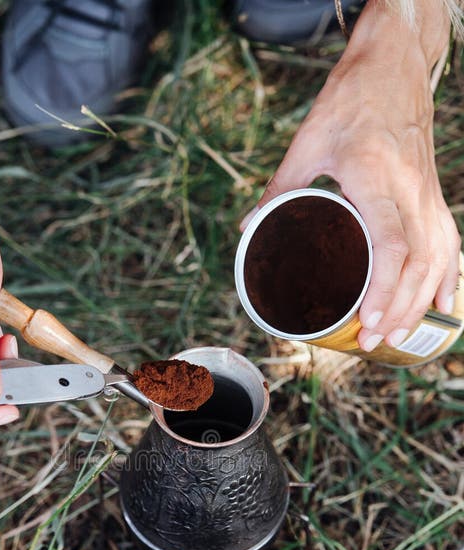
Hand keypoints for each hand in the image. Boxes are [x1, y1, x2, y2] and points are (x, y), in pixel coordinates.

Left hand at [245, 0, 459, 352]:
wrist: (393, 66)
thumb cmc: (350, 100)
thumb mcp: (307, 142)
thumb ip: (279, 188)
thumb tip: (249, 230)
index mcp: (376, 177)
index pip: (393, 245)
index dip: (385, 289)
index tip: (369, 321)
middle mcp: (410, 190)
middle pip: (419, 263)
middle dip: (401, 309)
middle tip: (374, 341)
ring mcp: (429, 193)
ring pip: (440, 257)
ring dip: (423, 301)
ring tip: (399, 335)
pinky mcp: (435, 194)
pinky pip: (451, 242)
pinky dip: (449, 276)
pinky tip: (443, 304)